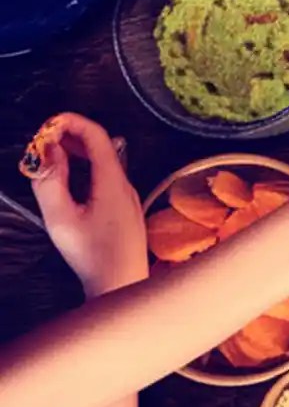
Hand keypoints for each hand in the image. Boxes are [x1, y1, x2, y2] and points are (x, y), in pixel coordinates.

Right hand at [29, 114, 146, 298]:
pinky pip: (106, 176)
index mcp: (112, 181)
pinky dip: (86, 167)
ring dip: (78, 152)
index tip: (47, 125)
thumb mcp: (61, 219)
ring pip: (104, 161)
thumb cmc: (91, 255)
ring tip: (50, 155)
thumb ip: (50, 182)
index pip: (97, 135)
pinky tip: (68, 177)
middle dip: (71, 135)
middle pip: (102, 145)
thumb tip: (48, 152)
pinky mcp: (125, 207)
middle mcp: (125, 183)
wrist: (122, 284)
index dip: (72, 122)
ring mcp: (128, 195)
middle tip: (42, 141)